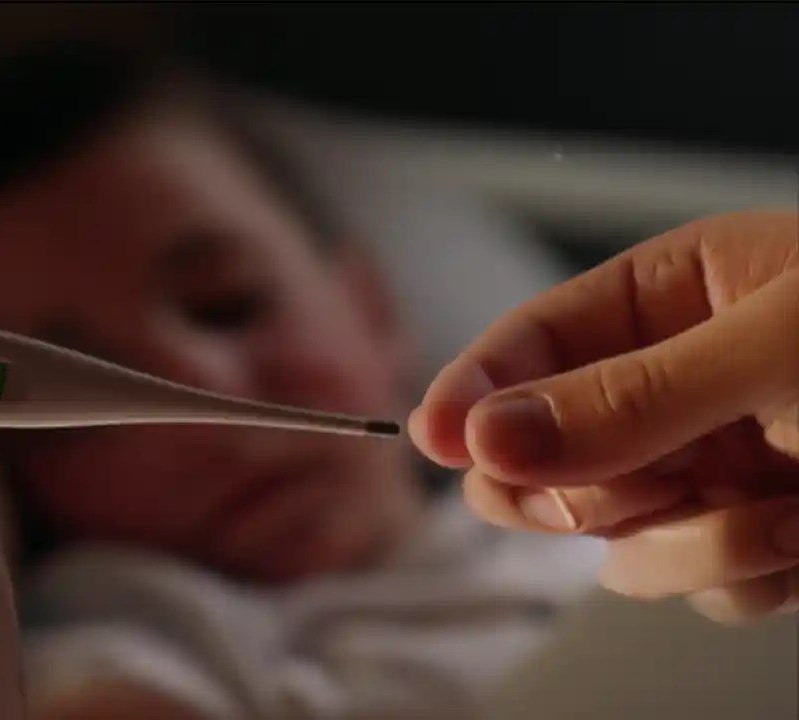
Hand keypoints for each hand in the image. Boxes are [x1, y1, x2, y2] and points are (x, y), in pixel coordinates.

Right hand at [410, 211, 798, 623]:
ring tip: (780, 509)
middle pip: (544, 452)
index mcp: (673, 296)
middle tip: (615, 490)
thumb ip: (626, 400)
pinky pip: (688, 582)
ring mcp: (708, 462)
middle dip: (580, 486)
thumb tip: (487, 437)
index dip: (473, 392)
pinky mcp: (750, 533)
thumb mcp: (779, 355)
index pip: (531, 344)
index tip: (428, 438)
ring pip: (612, 534)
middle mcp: (676, 381)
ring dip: (687, 540)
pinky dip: (743, 574)